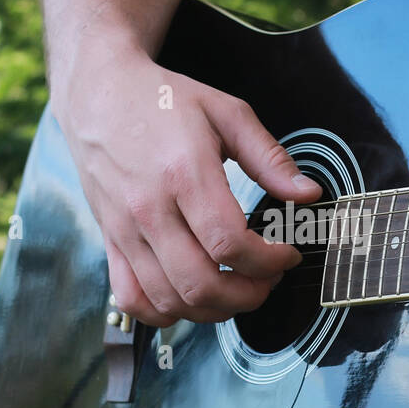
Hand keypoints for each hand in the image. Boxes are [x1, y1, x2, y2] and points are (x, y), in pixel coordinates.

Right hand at [55, 39, 321, 326]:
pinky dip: (165, 314)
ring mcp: (124, 230)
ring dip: (213, 310)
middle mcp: (149, 209)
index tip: (286, 254)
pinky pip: (133, 300)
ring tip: (238, 290)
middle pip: (200, 284)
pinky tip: (192, 299)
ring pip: (170, 300)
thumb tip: (309, 194)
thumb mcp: (226, 113)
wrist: (99, 93)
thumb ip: (270, 157)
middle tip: (268, 280)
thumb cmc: (163, 101)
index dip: (267, 261)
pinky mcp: (109, 241)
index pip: (229, 243)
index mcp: (183, 173)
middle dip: (247, 295)